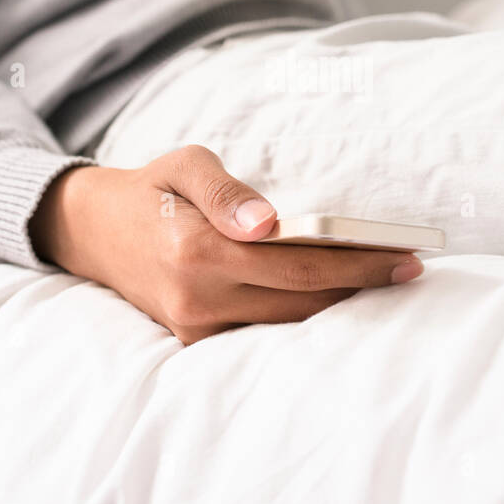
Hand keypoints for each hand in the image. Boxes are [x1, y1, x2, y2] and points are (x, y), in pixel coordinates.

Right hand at [29, 145, 424, 344]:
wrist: (93, 232)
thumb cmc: (151, 189)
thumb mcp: (185, 164)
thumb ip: (226, 190)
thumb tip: (268, 222)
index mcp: (197, 249)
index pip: (299, 264)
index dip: (357, 263)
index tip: (406, 256)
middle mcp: (197, 296)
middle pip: (302, 300)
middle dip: (361, 285)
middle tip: (411, 269)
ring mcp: (195, 326)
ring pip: (286, 323)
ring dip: (336, 303)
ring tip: (382, 279)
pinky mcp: (194, 339)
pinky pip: (261, 332)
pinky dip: (300, 313)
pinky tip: (333, 295)